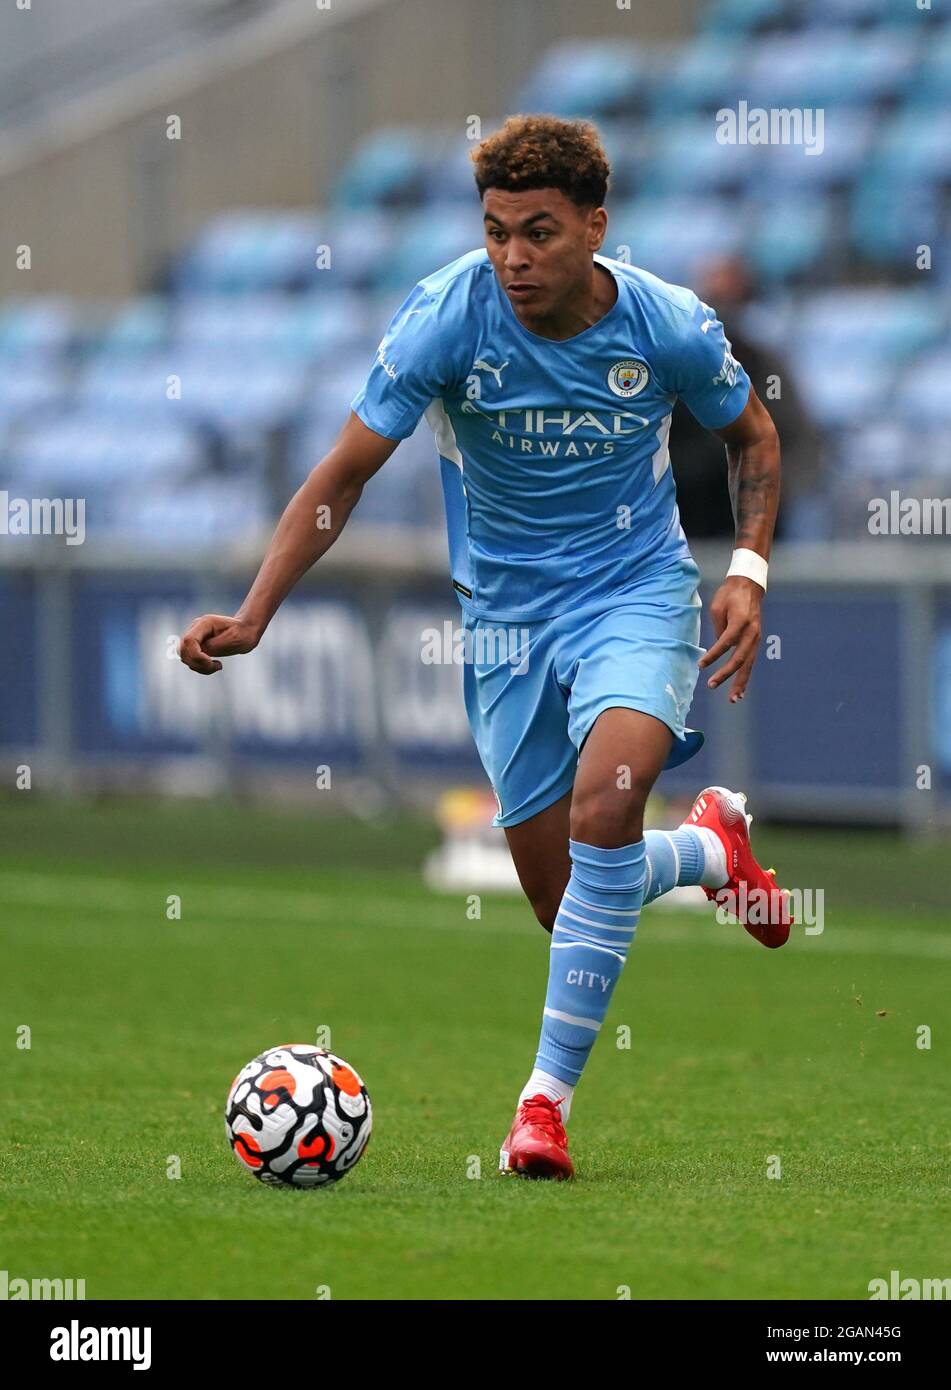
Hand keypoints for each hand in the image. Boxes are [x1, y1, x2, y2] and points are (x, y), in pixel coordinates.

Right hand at [178, 614, 260, 674]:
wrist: (246, 630)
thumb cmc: (243, 634)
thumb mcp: (233, 640)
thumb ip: (213, 646)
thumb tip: (200, 653)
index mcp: (204, 623)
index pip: (189, 640)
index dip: (196, 655)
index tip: (210, 662)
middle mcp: (196, 628)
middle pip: (183, 650)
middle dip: (197, 663)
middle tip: (216, 666)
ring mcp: (195, 636)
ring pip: (185, 656)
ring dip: (199, 667)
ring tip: (217, 666)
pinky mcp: (196, 645)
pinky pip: (191, 659)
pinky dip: (200, 667)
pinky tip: (214, 665)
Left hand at [699, 576, 762, 702]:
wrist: (749, 585)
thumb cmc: (729, 595)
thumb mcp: (717, 607)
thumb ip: (719, 629)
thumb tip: (719, 648)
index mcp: (740, 621)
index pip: (726, 642)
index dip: (713, 655)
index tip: (700, 665)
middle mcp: (751, 632)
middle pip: (739, 658)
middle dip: (725, 674)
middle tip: (711, 685)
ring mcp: (756, 638)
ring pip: (748, 664)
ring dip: (740, 682)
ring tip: (732, 699)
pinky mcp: (755, 642)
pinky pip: (750, 662)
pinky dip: (745, 677)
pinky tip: (740, 690)